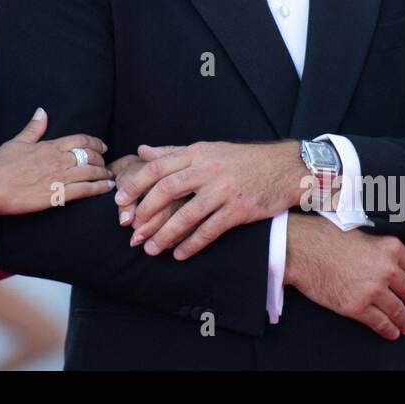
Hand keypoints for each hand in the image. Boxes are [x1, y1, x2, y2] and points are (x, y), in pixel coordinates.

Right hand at [0, 108, 112, 213]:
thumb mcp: (16, 142)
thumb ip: (33, 128)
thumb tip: (42, 111)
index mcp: (49, 146)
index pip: (80, 140)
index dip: (95, 142)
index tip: (102, 146)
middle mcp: (58, 160)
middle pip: (89, 156)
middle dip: (101, 159)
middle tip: (106, 163)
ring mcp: (59, 178)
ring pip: (91, 172)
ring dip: (103, 174)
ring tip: (110, 177)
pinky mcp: (57, 196)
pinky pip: (85, 190)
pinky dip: (99, 188)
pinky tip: (107, 188)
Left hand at [114, 141, 296, 259]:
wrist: (285, 168)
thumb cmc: (243, 160)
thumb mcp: (207, 149)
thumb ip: (173, 152)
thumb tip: (142, 151)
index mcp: (197, 153)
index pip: (159, 167)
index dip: (136, 184)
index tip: (119, 201)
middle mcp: (208, 169)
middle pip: (168, 189)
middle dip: (146, 211)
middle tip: (131, 229)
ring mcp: (224, 189)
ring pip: (188, 213)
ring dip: (166, 233)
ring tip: (151, 249)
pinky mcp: (239, 209)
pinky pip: (210, 229)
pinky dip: (192, 243)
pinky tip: (179, 254)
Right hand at [285, 212, 404, 339]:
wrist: (300, 249)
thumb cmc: (323, 235)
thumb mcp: (358, 230)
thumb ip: (379, 242)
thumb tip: (399, 249)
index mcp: (388, 247)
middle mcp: (386, 270)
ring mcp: (372, 290)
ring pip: (397, 310)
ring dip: (404, 320)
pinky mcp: (357, 307)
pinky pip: (380, 322)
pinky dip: (389, 329)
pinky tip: (392, 332)